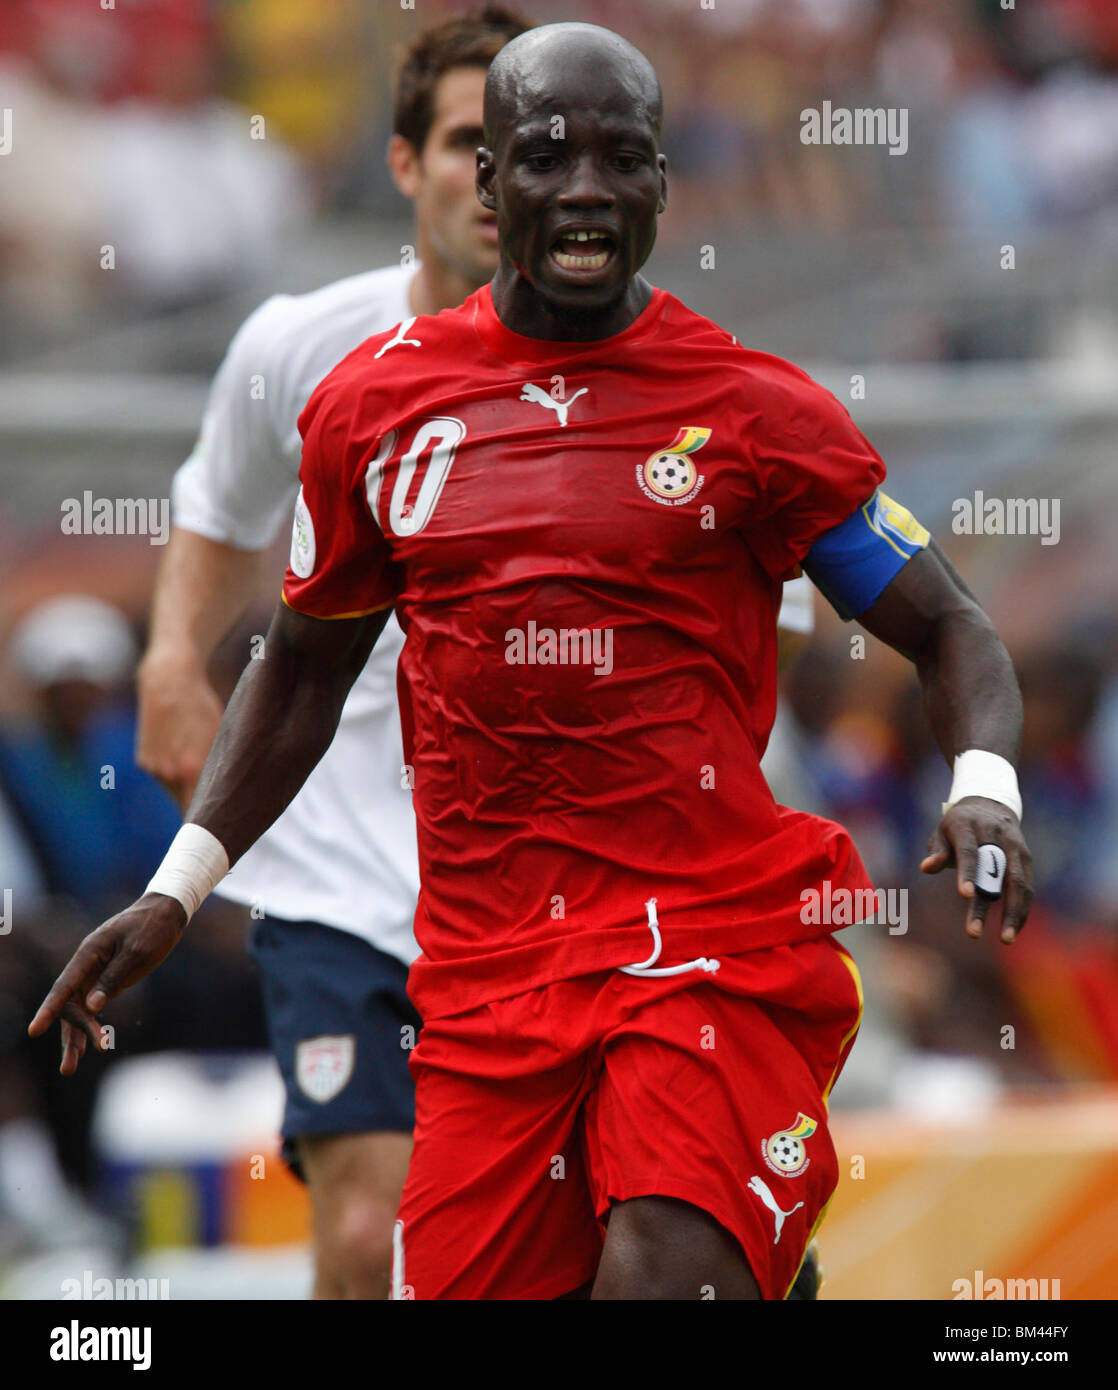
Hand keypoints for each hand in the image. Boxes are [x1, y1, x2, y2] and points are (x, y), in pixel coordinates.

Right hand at [28, 894, 187, 1073]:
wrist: (168, 913)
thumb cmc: (153, 928)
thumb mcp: (138, 952)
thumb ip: (114, 978)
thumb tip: (92, 1007)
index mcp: (89, 952)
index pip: (64, 986)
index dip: (49, 1010)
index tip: (35, 1030)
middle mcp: (86, 965)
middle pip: (69, 1005)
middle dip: (69, 1035)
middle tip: (71, 1067)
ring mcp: (95, 973)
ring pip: (78, 1011)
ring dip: (76, 1038)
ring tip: (69, 1069)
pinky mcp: (107, 980)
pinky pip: (92, 1008)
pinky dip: (90, 1027)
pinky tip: (91, 1047)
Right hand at [136, 652, 223, 809]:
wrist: (167, 681)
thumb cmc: (202, 707)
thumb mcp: (219, 737)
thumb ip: (219, 769)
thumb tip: (227, 797)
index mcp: (191, 769)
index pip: (200, 814)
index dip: (210, 823)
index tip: (220, 830)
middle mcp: (168, 774)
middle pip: (188, 804)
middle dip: (201, 804)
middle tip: (217, 802)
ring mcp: (153, 769)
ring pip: (176, 790)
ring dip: (187, 785)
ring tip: (196, 761)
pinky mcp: (144, 762)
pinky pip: (164, 777)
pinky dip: (174, 771)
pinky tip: (182, 750)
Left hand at [920, 796, 1032, 943]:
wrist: (990, 804)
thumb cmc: (958, 826)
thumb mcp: (942, 832)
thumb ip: (937, 851)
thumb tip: (927, 867)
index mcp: (968, 826)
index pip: (969, 851)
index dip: (968, 872)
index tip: (965, 895)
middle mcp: (995, 835)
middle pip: (995, 871)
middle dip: (986, 904)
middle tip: (973, 933)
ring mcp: (1014, 846)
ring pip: (1018, 881)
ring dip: (1013, 912)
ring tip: (1005, 939)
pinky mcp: (1026, 857)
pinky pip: (1028, 886)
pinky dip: (1022, 909)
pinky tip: (1013, 930)